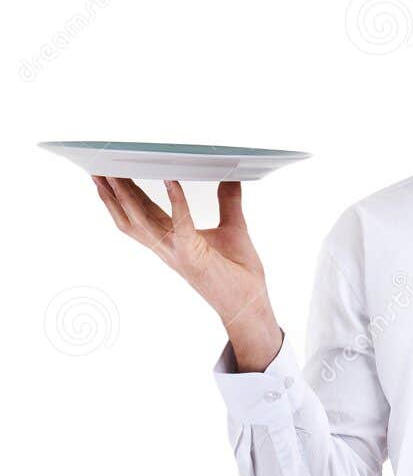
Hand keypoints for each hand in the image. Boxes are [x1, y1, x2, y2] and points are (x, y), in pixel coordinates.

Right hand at [92, 176, 278, 350]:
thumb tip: (231, 175)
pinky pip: (180, 224)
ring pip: (141, 221)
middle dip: (113, 193)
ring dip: (126, 196)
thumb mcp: (234, 229)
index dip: (124, 196)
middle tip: (98, 167)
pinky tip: (171, 179)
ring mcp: (177, 253)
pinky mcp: (193, 255)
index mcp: (173, 243)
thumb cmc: (241, 275)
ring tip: (115, 172)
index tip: (111, 175)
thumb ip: (229, 201)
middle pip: (131, 217)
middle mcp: (169, 248)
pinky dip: (176, 201)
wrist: (251, 308)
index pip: (142, 215)